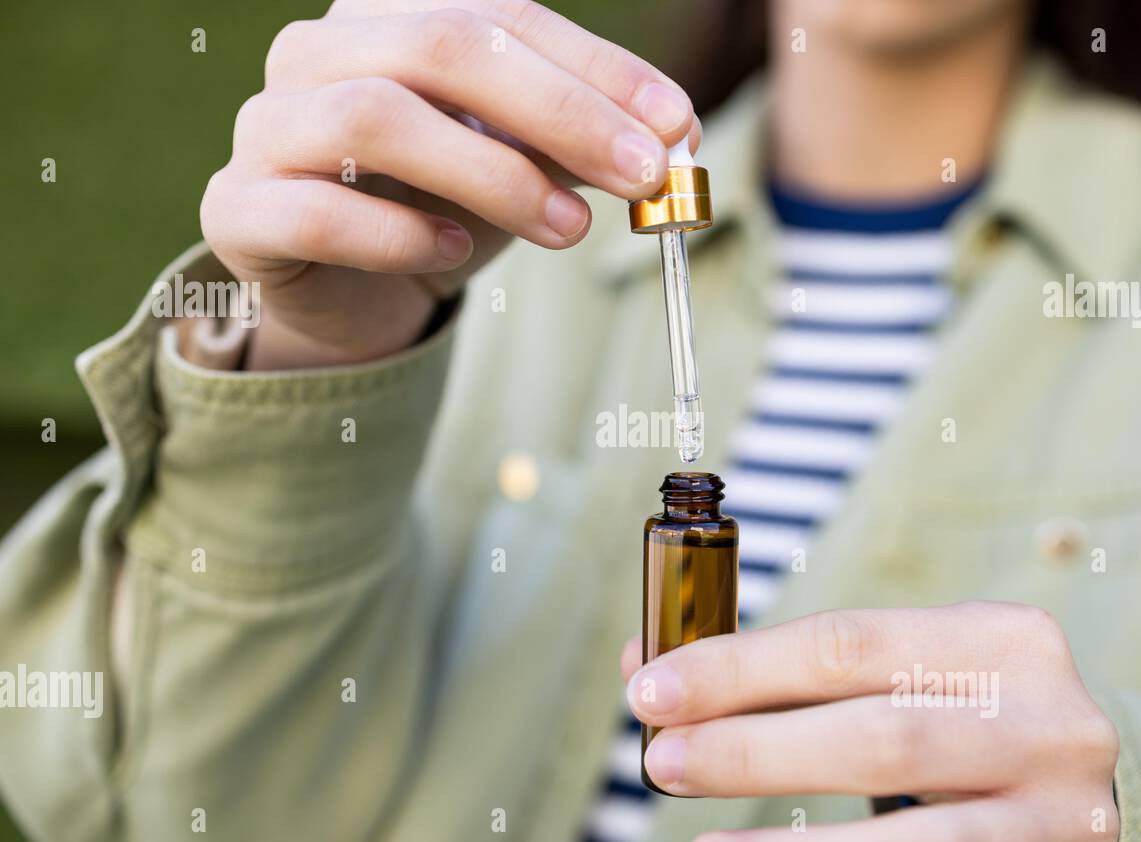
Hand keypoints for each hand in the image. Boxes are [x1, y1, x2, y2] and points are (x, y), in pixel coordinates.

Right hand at [200, 0, 697, 368]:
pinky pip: (317, 211)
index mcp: (387, 16)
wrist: (346, 290)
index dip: (595, 66)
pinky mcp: (240, 209)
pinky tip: (453, 250)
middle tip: (641, 174)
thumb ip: (571, 140)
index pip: (499, 14)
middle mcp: (317, 51)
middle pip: (442, 47)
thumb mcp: (515, 163)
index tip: (676, 123)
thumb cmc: (436, 206)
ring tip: (568, 228)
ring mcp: (267, 125)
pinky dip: (397, 232)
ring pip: (378, 116)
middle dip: (560, 111)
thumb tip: (666, 138)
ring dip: (492, 174)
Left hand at [622, 601, 1119, 841]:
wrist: (1092, 794)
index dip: (740, 666)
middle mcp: (1042, 715)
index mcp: (996, 638)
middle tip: (663, 763)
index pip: (847, 642)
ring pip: (919, 837)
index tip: (651, 689)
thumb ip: (787, 674)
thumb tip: (648, 669)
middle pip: (879, 733)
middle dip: (755, 750)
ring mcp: (1059, 807)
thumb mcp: (900, 676)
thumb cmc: (963, 719)